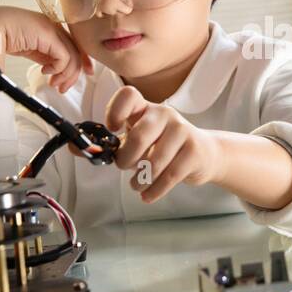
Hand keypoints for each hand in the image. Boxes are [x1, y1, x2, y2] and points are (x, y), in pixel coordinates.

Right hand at [0, 6, 91, 93]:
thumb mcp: (27, 49)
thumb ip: (43, 56)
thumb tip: (54, 72)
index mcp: (46, 28)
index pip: (73, 44)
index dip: (81, 61)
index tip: (83, 75)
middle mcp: (51, 26)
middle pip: (76, 50)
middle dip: (74, 73)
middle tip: (62, 88)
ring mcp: (50, 28)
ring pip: (72, 55)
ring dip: (66, 75)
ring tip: (54, 84)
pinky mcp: (47, 34)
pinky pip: (64, 56)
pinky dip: (59, 69)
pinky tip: (45, 73)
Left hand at [96, 85, 222, 202]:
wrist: (205, 153)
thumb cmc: (164, 147)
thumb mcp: (141, 139)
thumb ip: (118, 144)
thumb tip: (87, 151)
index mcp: (146, 108)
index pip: (128, 96)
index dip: (115, 111)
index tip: (113, 129)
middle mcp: (165, 114)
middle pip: (139, 137)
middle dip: (126, 159)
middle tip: (124, 167)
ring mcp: (182, 131)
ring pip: (154, 162)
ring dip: (140, 180)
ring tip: (137, 185)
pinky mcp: (194, 151)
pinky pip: (169, 176)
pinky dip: (155, 190)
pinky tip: (148, 195)